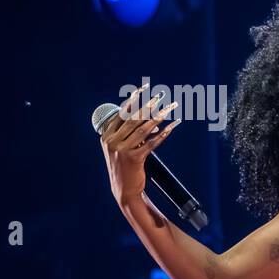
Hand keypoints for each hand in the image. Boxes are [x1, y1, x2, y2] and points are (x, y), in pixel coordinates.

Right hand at [100, 85, 180, 205]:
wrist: (124, 190)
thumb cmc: (125, 166)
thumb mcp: (120, 147)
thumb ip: (130, 133)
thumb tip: (151, 119)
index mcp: (106, 135)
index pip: (121, 113)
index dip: (133, 99)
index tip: (143, 88)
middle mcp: (111, 141)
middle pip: (133, 118)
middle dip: (148, 105)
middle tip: (160, 95)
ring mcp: (121, 150)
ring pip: (143, 129)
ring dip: (158, 117)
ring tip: (169, 108)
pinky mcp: (134, 159)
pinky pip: (151, 143)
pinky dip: (163, 134)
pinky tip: (172, 127)